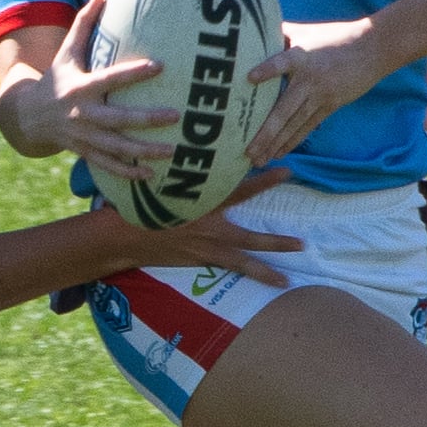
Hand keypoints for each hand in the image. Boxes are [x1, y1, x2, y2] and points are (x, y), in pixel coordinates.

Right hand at [14, 0, 180, 181]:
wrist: (29, 116)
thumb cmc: (57, 78)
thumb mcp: (67, 51)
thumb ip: (85, 23)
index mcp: (81, 87)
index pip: (111, 78)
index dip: (134, 72)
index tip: (160, 65)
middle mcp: (83, 114)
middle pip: (118, 119)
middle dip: (146, 119)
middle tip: (176, 116)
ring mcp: (84, 137)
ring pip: (116, 148)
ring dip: (143, 151)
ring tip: (172, 152)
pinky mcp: (85, 153)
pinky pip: (108, 166)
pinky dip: (128, 173)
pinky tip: (151, 176)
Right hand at [129, 167, 302, 288]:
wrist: (125, 237)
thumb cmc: (142, 204)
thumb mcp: (166, 182)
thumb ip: (185, 170)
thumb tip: (191, 146)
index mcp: (205, 205)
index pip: (242, 191)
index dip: (266, 182)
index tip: (288, 172)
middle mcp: (210, 230)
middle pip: (250, 239)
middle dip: (276, 242)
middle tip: (302, 243)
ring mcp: (205, 250)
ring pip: (241, 264)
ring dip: (265, 270)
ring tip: (286, 279)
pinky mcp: (197, 262)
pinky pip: (225, 269)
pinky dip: (241, 273)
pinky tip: (255, 280)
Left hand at [244, 19, 388, 165]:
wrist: (372, 49)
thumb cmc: (333, 37)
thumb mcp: (306, 31)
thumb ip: (281, 34)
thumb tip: (253, 32)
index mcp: (301, 56)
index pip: (281, 62)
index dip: (267, 70)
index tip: (250, 78)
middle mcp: (309, 79)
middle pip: (284, 110)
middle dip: (265, 133)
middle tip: (247, 151)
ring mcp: (320, 95)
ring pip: (294, 124)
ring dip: (276, 143)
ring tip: (259, 159)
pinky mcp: (331, 105)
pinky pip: (308, 126)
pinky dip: (293, 140)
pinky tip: (279, 152)